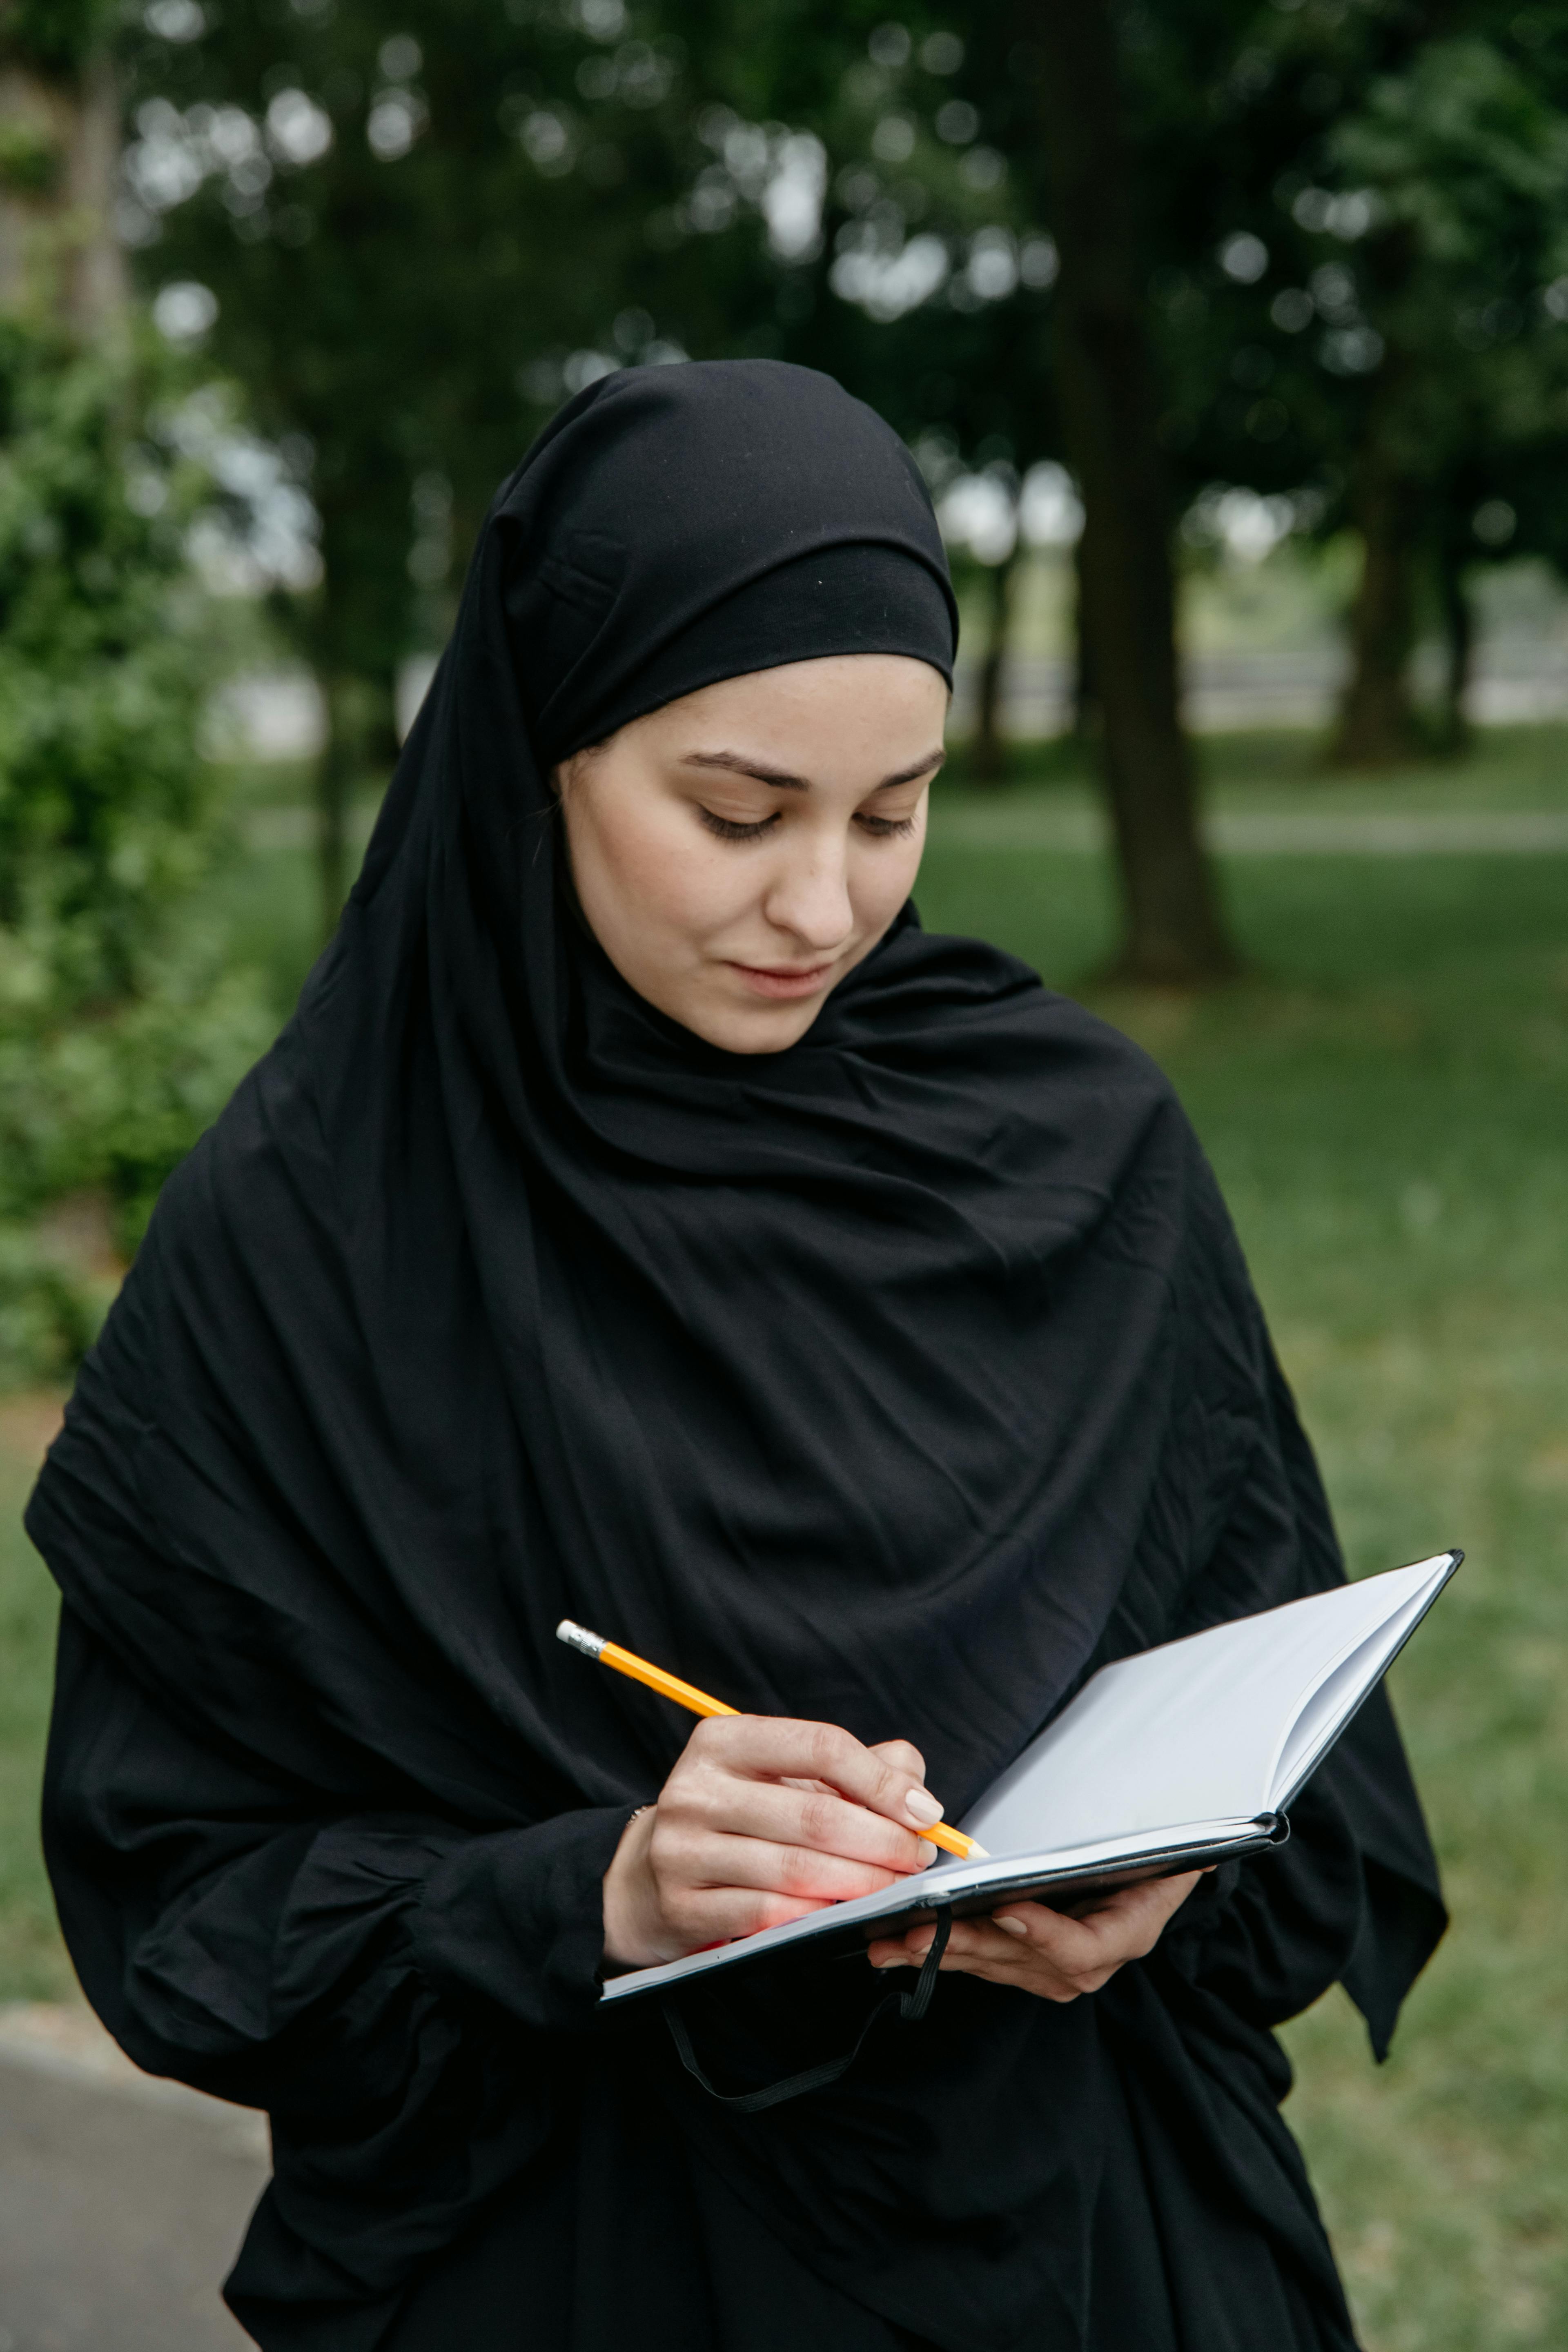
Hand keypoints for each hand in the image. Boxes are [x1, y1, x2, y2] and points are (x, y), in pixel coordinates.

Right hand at [602, 1721, 940, 1967]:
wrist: (647, 1875)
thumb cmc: (735, 1817)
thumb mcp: (784, 1775)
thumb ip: (854, 1767)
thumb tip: (913, 1784)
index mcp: (723, 1739)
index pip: (820, 1746)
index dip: (882, 1782)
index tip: (924, 1812)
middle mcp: (696, 1789)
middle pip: (816, 1815)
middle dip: (884, 1841)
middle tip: (918, 1857)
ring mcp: (682, 1849)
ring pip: (798, 1870)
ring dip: (862, 1883)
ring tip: (892, 1885)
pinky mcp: (682, 1905)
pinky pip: (769, 1914)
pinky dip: (816, 1914)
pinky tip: (840, 1911)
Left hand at [863, 1871, 1203, 2000]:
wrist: (1149, 1871)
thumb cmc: (1153, 1852)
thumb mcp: (1171, 1850)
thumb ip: (1177, 1855)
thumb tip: (1200, 1855)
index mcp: (1127, 1933)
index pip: (1081, 1950)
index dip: (1042, 1934)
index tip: (1003, 1909)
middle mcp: (1089, 1963)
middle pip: (1021, 1963)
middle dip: (966, 1947)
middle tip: (915, 1931)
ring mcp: (1054, 1970)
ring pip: (992, 1964)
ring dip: (940, 1954)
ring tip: (888, 1942)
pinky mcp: (1024, 1964)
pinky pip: (980, 1961)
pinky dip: (938, 1953)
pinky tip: (894, 1947)